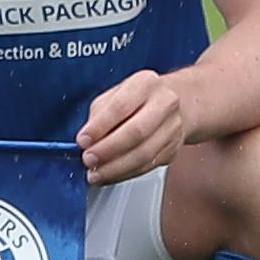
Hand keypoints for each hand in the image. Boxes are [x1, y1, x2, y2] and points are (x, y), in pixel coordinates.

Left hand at [77, 68, 190, 183]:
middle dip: (108, 150)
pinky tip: (111, 175)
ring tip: (96, 174)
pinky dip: (126, 174)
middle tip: (89, 159)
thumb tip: (87, 140)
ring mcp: (173, 127)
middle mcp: (165, 103)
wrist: (176, 103)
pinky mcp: (173, 149)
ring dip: (116, 168)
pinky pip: (148, 166)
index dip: (100, 126)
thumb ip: (99, 115)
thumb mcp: (114, 95)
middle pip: (137, 132)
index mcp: (146, 83)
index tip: (83, 140)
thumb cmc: (138, 98)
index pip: (121, 106)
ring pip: (144, 154)